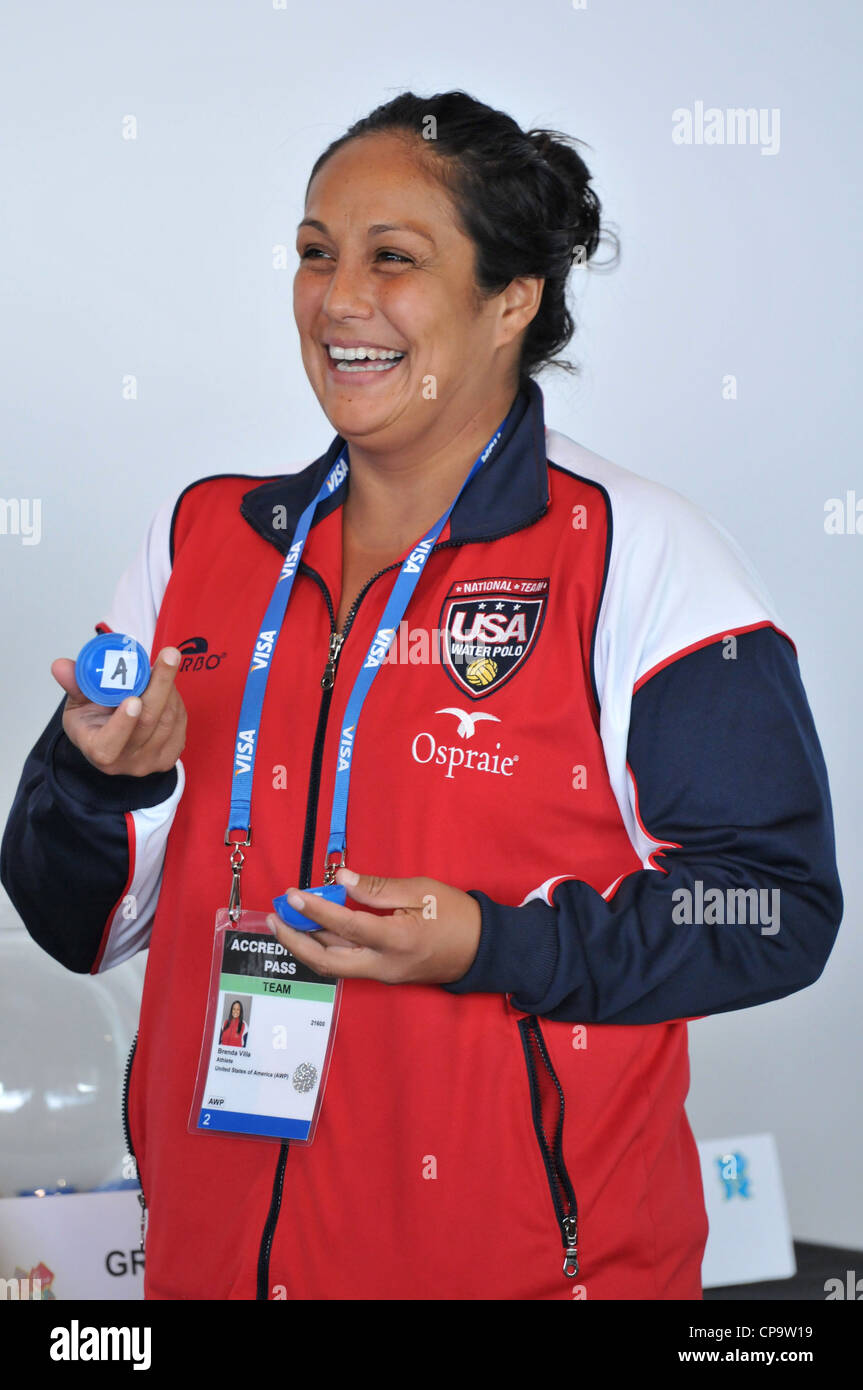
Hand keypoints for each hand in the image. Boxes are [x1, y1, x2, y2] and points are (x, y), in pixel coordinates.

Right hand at [51, 646, 186, 775]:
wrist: (113, 740)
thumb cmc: (93, 721)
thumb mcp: (77, 703)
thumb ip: (73, 684)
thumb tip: (61, 665)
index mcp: (98, 751)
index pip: (109, 744)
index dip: (123, 723)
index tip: (133, 699)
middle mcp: (127, 762)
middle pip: (148, 723)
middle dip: (160, 685)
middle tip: (169, 655)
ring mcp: (152, 761)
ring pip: (168, 718)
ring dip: (169, 686)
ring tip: (164, 663)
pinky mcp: (171, 754)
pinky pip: (180, 721)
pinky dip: (175, 697)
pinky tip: (167, 684)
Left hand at [266, 868, 481, 984]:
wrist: (482, 950)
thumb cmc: (455, 914)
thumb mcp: (420, 890)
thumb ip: (377, 888)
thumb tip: (340, 879)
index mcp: (396, 939)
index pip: (345, 926)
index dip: (315, 911)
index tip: (292, 895)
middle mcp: (384, 964)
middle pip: (327, 961)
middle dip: (295, 941)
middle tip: (274, 918)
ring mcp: (383, 974)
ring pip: (333, 965)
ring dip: (306, 945)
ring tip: (285, 921)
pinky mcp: (384, 975)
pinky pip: (347, 963)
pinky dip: (326, 947)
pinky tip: (315, 930)